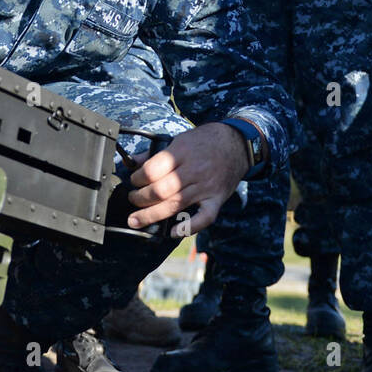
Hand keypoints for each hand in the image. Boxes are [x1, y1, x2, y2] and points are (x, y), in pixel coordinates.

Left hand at [125, 122, 250, 235]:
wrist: (238, 144)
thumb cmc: (206, 141)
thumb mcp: (180, 139)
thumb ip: (156, 154)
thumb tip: (133, 162)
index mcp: (182, 152)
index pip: (153, 170)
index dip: (138, 178)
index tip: (134, 181)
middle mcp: (194, 170)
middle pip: (161, 190)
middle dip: (140, 198)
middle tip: (133, 199)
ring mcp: (206, 187)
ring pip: (175, 205)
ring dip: (152, 215)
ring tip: (136, 220)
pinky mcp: (217, 200)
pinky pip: (204, 218)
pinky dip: (188, 228)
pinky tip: (172, 232)